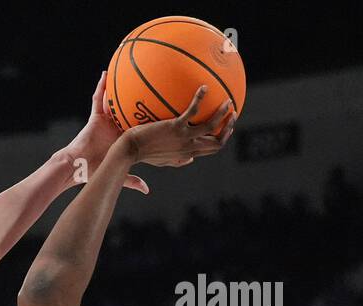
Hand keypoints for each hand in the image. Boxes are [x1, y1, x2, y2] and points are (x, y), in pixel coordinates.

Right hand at [60, 72, 149, 194]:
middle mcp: (114, 127)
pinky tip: (104, 73)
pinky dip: (101, 86)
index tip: (155, 112)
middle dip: (135, 100)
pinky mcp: (94, 117)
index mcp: (121, 139)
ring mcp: (104, 121)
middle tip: (148, 86)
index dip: (144, 119)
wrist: (78, 166)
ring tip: (127, 70)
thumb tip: (146, 189)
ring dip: (119, 87)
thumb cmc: (95, 171)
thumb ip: (132, 179)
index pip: (135, 127)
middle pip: (127, 110)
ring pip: (114, 101)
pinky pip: (98, 98)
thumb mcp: (119, 171)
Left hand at [120, 86, 235, 167]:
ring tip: (228, 100)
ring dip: (223, 113)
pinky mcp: (175, 127)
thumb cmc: (143, 154)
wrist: (129, 150)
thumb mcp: (163, 162)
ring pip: (212, 126)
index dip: (223, 138)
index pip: (212, 149)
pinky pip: (193, 110)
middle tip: (233, 113)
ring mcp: (183, 137)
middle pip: (217, 141)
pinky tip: (203, 87)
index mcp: (187, 153)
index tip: (228, 128)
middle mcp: (188, 147)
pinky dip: (200, 98)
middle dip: (229, 127)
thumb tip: (190, 160)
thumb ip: (178, 161)